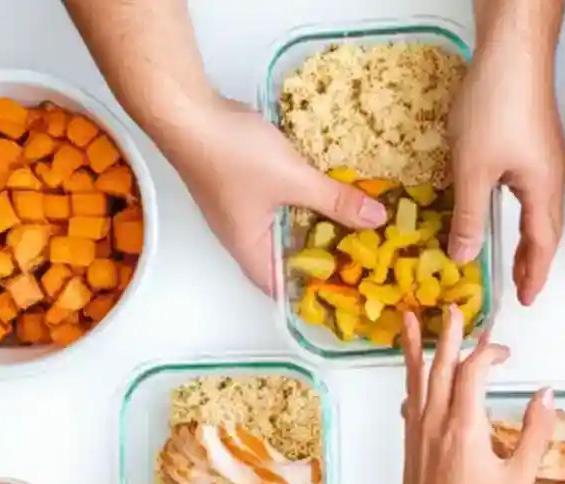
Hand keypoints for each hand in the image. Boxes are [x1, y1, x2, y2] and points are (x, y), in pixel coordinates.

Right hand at [163, 97, 387, 292]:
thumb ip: (335, 200)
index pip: (281, 287)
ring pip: (284, 228)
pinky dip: (305, 202)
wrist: (186, 109)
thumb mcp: (294, 179)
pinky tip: (329, 192)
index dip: (312, 293)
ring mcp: (241, 208)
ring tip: (355, 227)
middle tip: (363, 256)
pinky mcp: (243, 183)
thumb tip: (377, 220)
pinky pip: (280, 203)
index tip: (347, 290)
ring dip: (315, 227)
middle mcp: (242, 235)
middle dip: (322, 257)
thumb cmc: (233, 153)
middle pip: (286, 257)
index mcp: (249, 248)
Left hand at [392, 305, 554, 483]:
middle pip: (440, 365)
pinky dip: (412, 379)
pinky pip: (410, 399)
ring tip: (410, 318)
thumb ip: (535, 434)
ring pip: (417, 378)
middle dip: (449, 335)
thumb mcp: (518, 479)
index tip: (506, 352)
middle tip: (453, 308)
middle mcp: (435, 422)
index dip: (489, 353)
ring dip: (418, 347)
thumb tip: (548, 395)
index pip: (474, 371)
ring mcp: (417, 432)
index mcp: (464, 426)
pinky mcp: (409, 445)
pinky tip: (413, 377)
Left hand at [447, 38, 564, 305]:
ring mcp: (546, 157)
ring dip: (529, 237)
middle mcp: (552, 177)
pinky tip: (504, 208)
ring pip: (541, 210)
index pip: (542, 245)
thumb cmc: (497, 105)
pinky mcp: (535, 140)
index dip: (533, 275)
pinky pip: (532, 190)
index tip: (526, 299)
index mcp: (543, 190)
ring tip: (514, 256)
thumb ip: (470, 216)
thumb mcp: (473, 169)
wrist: (512, 52)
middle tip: (521, 286)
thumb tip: (465, 256)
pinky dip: (522, 212)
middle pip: (548, 230)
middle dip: (534, 261)